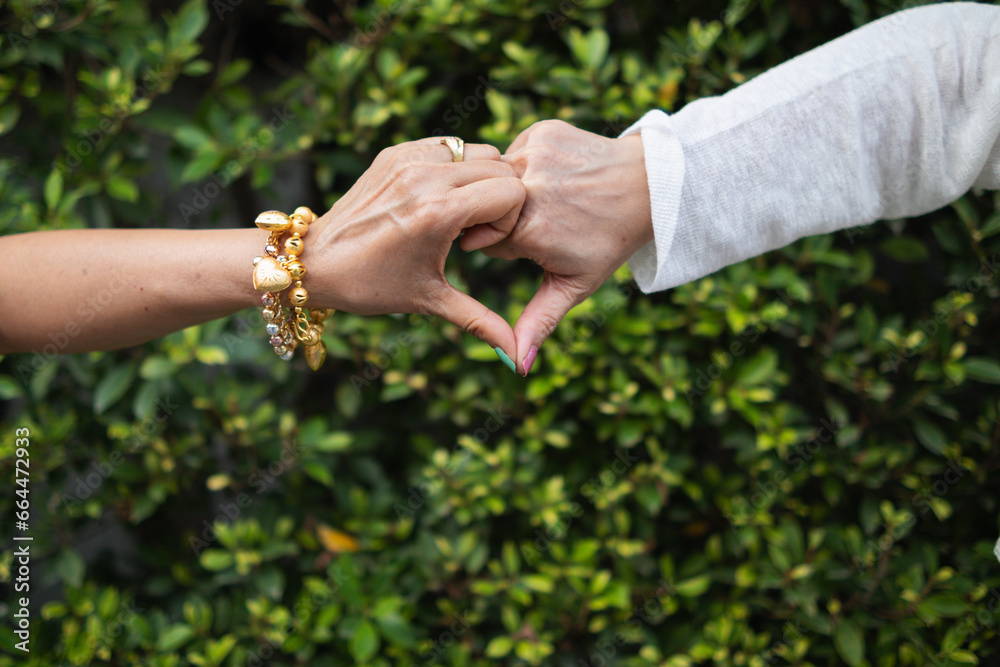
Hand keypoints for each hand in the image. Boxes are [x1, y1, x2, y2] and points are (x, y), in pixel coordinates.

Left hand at [307, 138, 524, 353]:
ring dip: (477, 178)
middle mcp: (425, 177)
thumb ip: (481, 322)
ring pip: (477, 151)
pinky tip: (435, 196)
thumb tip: (516, 357)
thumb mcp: (431, 301)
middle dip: (497, 198)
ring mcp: (408, 159)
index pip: (511, 192)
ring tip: (453, 211)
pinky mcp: (395, 152)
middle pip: (499, 166)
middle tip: (468, 230)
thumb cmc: (372, 285)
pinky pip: (448, 146)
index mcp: (438, 212)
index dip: (506, 220)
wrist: (317, 262)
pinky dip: (453, 166)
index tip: (475, 243)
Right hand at [463, 120, 652, 373]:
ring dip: (516, 189)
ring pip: (496, 179)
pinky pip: (514, 151)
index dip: (509, 247)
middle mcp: (526, 189)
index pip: (485, 244)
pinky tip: (557, 173)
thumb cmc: (610, 240)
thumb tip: (516, 365)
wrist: (649, 185)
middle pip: (486, 210)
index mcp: (529, 231)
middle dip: (506, 218)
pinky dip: (528, 163)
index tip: (540, 242)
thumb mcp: (575, 286)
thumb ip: (538, 322)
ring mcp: (534, 154)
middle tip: (547, 219)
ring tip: (553, 196)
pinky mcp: (541, 130)